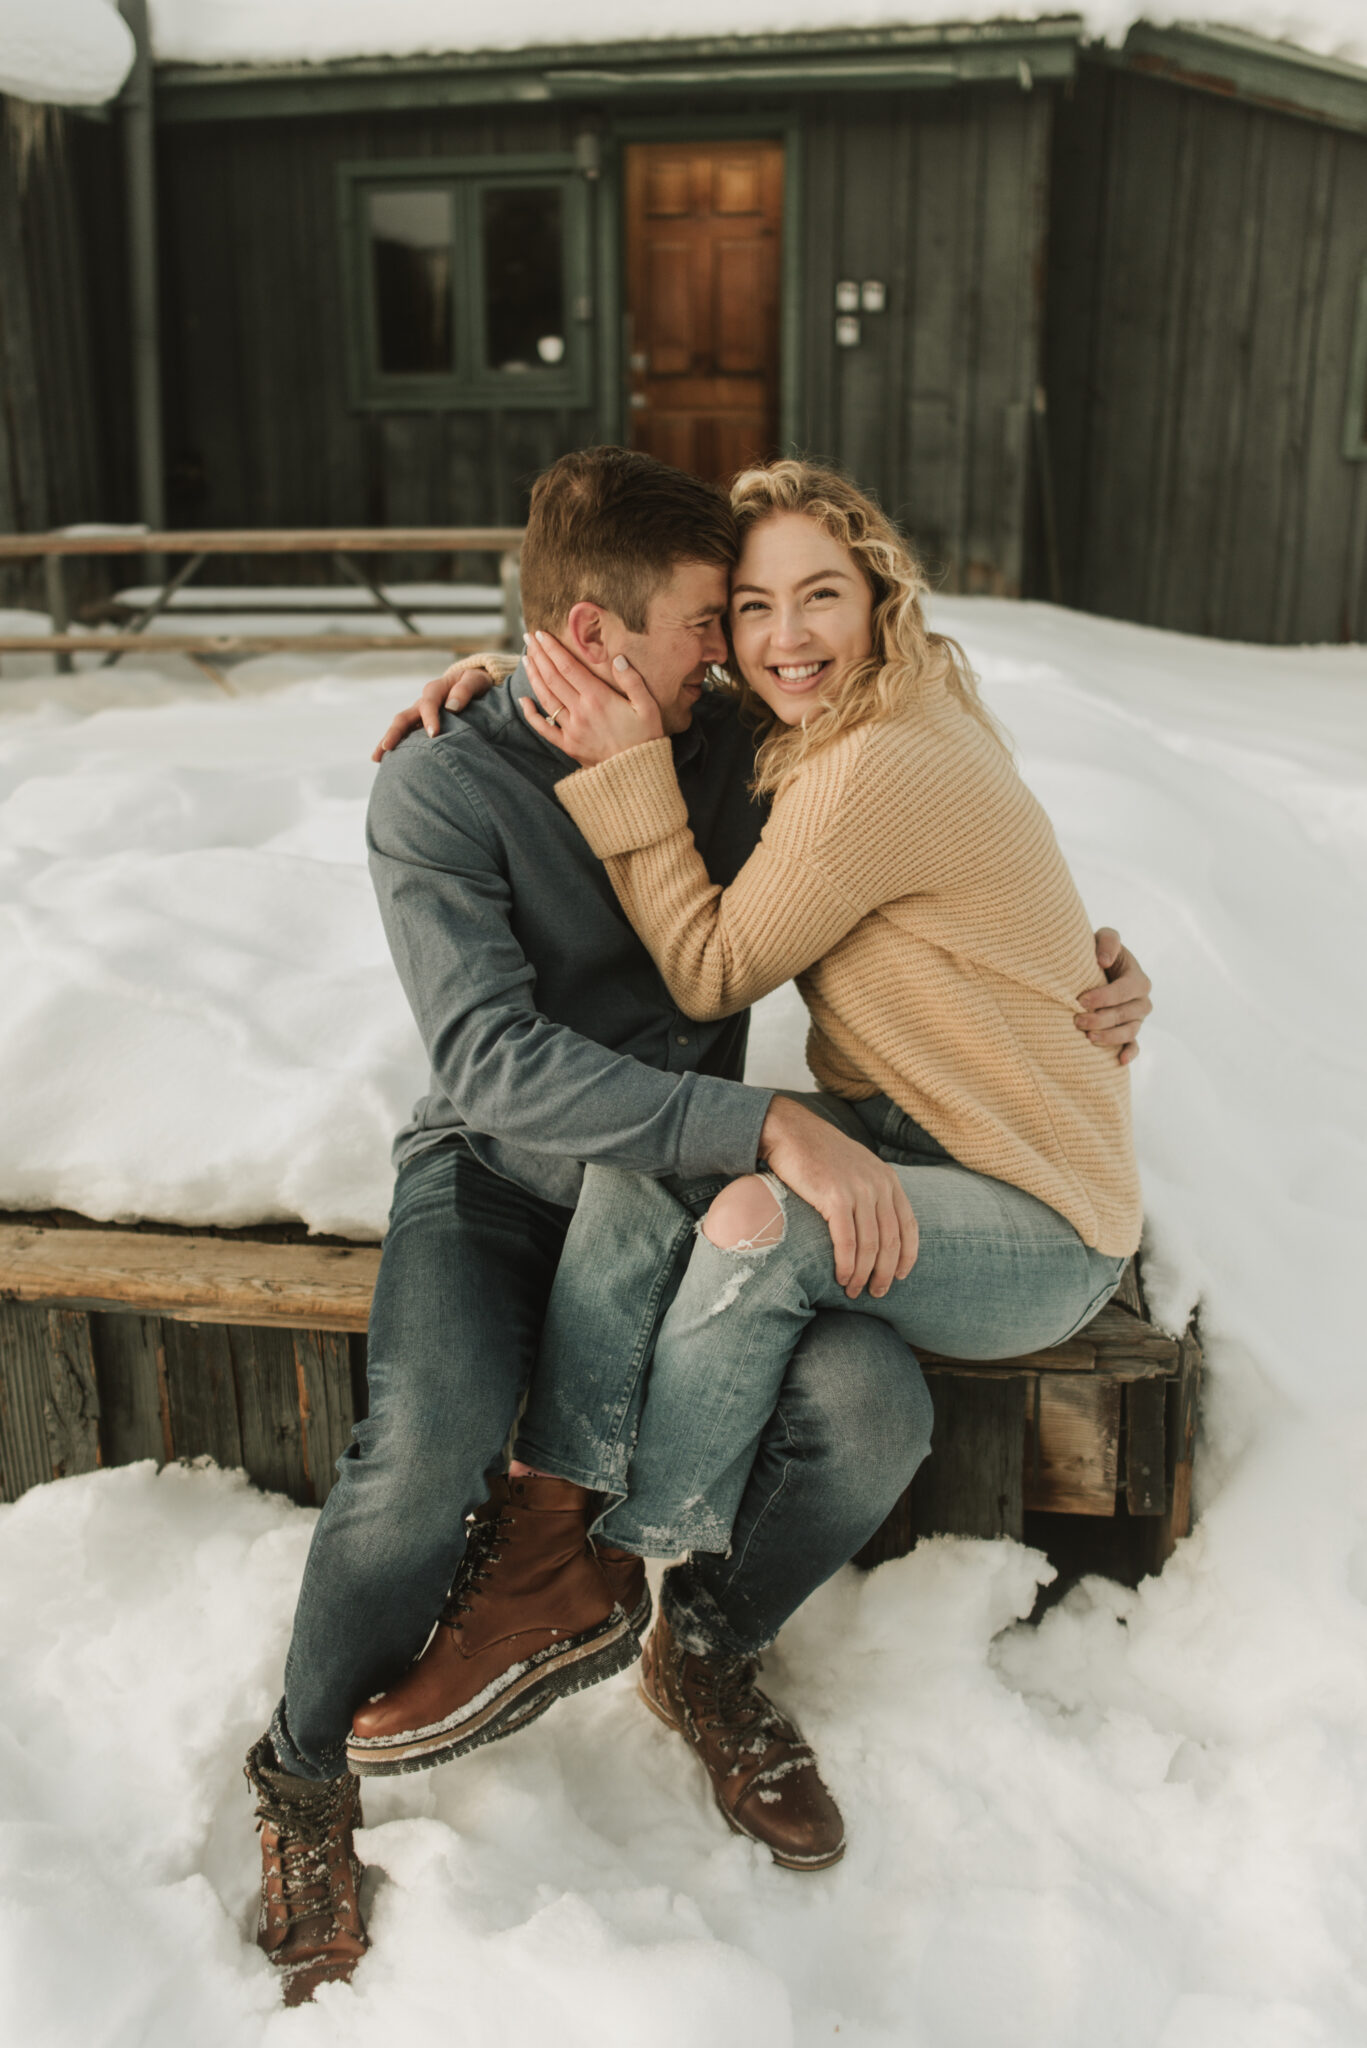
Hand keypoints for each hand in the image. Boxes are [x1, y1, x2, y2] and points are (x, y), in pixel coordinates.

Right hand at [370, 655, 503, 761]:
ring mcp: (418, 715)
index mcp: (436, 690)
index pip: (429, 703)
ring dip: (387, 741)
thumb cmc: (475, 684)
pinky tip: (386, 762)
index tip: (434, 734)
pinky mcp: (419, 725)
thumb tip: (452, 706)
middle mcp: (423, 702)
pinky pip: (405, 736)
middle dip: (395, 732)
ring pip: (400, 727)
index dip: (430, 718)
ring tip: (377, 758)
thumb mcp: (475, 681)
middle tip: (388, 747)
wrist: (472, 685)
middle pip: (404, 716)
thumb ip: (466, 689)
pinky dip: (396, 747)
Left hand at [519, 631, 662, 765]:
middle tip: (529, 637)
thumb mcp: (648, 708)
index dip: (553, 649)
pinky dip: (531, 714)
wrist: (637, 776)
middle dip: (539, 655)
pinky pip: (544, 728)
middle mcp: (580, 712)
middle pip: (552, 678)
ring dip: (533, 677)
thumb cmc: (646, 739)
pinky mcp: (568, 746)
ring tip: (526, 658)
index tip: (541, 634)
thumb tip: (618, 659)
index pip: (568, 667)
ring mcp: (571, 730)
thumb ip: (633, 681)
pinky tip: (523, 700)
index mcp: (598, 698)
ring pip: (545, 698)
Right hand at [758, 1096, 917, 1298]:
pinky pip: (847, 1241)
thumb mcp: (857, 1167)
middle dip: (886, 1273)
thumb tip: (875, 1225)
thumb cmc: (819, 1153)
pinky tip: (841, 1277)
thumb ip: (871, 1190)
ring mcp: (858, 1190)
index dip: (907, 1256)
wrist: (790, 1132)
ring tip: (854, 1291)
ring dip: (863, 1274)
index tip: (901, 1276)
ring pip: (870, 1246)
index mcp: (888, 1179)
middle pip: (891, 1241)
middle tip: (877, 1293)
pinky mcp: (835, 1197)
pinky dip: (846, 1264)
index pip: (909, 1225)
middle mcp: (878, 1185)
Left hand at [1076, 928, 1152, 1064]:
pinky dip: (1129, 1053)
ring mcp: (1137, 1019)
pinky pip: (1134, 1045)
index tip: (1081, 1000)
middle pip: (1125, 1014)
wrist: (1094, 969)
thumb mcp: (1104, 938)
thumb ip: (1108, 941)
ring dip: (1110, 1037)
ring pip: (1129, 1031)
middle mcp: (1142, 1000)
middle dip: (1101, 1019)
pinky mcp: (1130, 1032)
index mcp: (1138, 979)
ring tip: (1088, 1037)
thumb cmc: (1098, 952)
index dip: (1104, 996)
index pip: (1125, 990)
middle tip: (1077, 1020)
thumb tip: (1104, 962)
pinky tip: (1119, 1061)